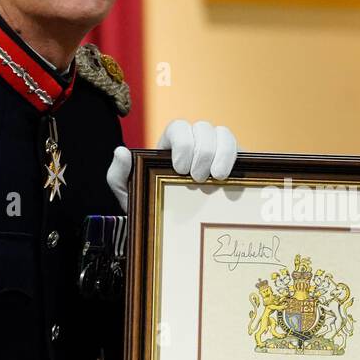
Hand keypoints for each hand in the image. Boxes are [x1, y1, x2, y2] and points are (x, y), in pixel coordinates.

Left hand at [105, 120, 239, 212]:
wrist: (176, 232)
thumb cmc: (153, 208)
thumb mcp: (130, 196)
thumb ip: (118, 175)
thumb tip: (121, 152)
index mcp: (171, 145)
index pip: (179, 127)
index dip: (183, 143)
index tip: (180, 169)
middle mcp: (196, 143)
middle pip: (204, 128)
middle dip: (203, 151)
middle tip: (198, 177)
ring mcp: (217, 151)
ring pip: (224, 134)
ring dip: (222, 153)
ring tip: (217, 177)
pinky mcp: (235, 164)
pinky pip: (241, 150)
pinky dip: (237, 161)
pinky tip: (230, 181)